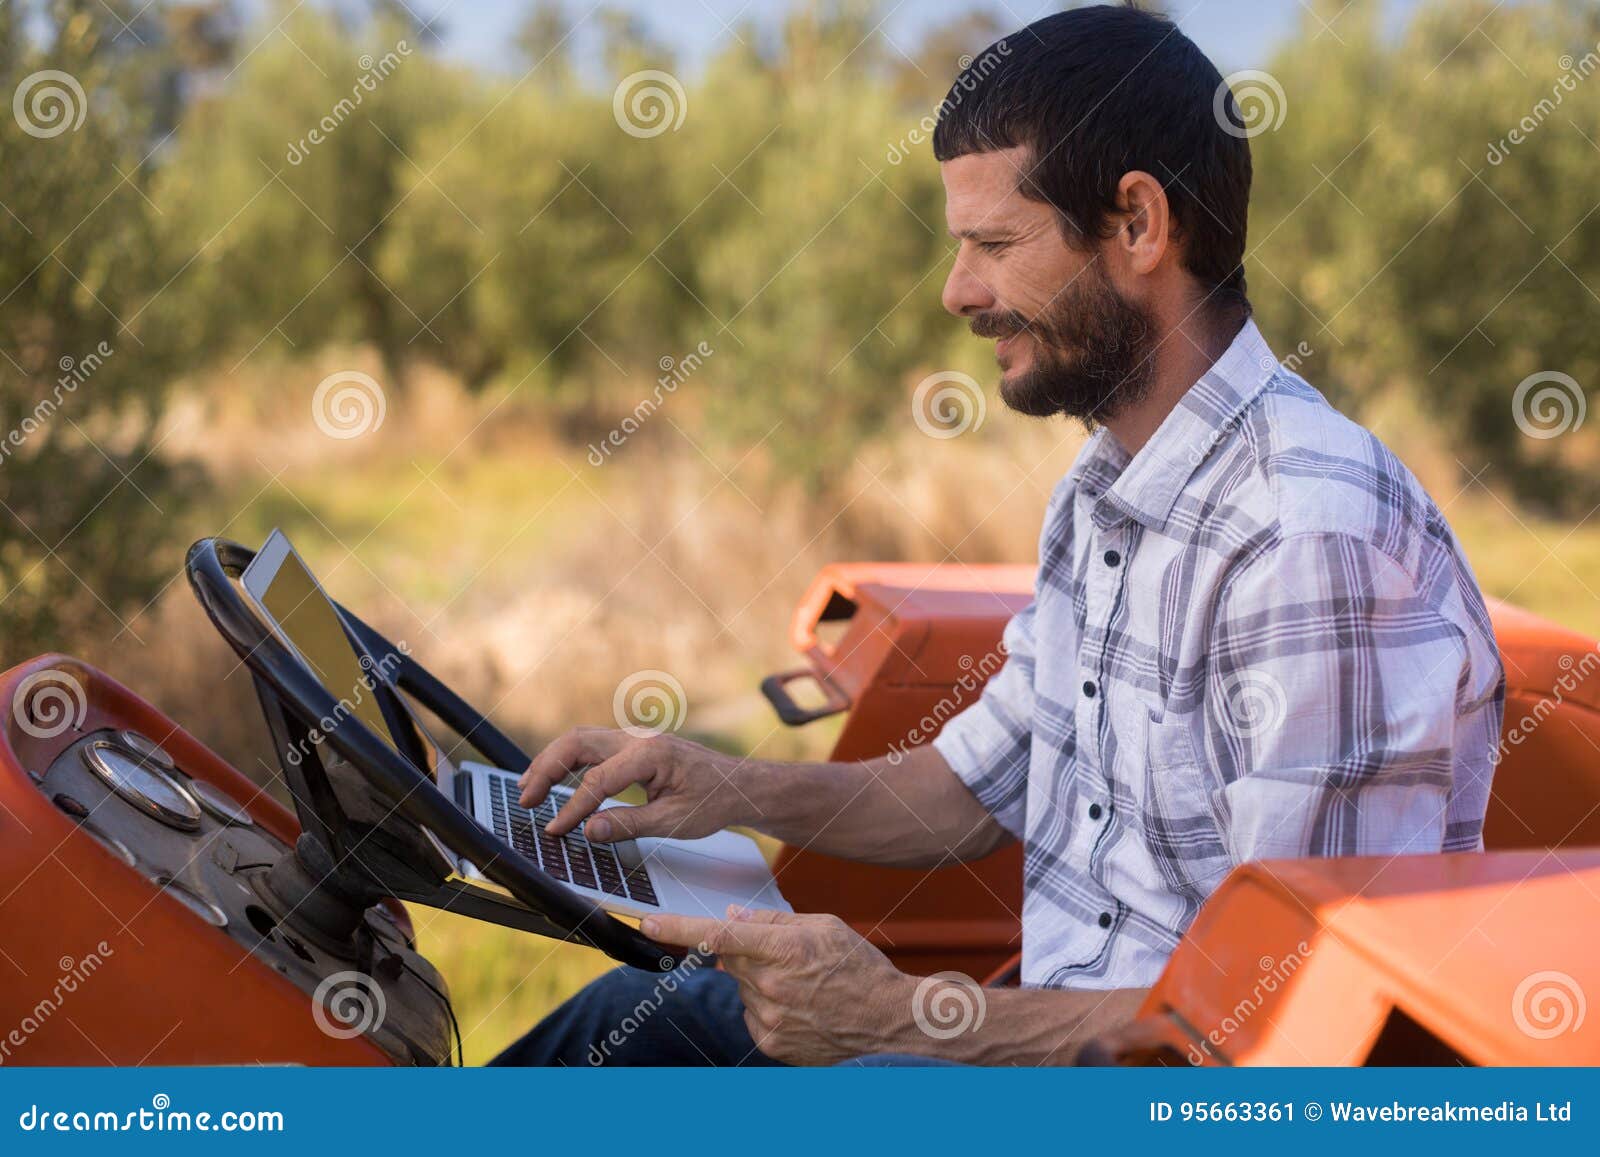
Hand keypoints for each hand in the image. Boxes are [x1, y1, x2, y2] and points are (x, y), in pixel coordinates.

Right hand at [519, 726, 753, 842]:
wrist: (738, 785)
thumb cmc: (714, 800)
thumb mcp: (675, 821)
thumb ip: (629, 825)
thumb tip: (588, 831)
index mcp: (651, 753)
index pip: (598, 780)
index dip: (572, 808)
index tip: (554, 830)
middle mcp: (639, 739)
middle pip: (577, 743)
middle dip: (546, 769)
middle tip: (525, 800)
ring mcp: (634, 739)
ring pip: (580, 740)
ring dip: (551, 762)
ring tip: (527, 789)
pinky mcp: (632, 748)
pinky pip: (592, 748)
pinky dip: (567, 762)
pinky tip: (553, 780)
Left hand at [643, 907, 917, 1065]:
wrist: (889, 1022)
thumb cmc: (860, 969)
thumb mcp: (823, 927)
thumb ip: (773, 921)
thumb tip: (732, 917)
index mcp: (784, 949)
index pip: (717, 936)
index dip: (677, 929)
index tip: (647, 921)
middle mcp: (771, 985)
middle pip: (731, 959)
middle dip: (748, 953)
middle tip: (786, 957)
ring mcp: (770, 1018)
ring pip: (743, 987)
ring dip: (760, 981)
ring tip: (803, 987)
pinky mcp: (771, 1042)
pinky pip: (751, 1015)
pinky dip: (767, 1007)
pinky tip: (799, 1006)